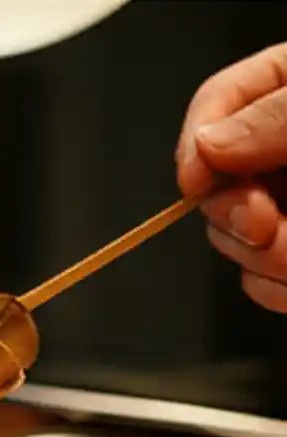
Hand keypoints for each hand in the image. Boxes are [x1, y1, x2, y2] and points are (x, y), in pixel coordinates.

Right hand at [176, 43, 286, 311]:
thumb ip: (277, 116)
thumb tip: (208, 146)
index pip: (215, 107)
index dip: (197, 146)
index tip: (196, 179)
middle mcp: (284, 157)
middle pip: (215, 186)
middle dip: (236, 218)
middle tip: (267, 226)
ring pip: (236, 244)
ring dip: (265, 262)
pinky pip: (264, 285)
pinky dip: (278, 290)